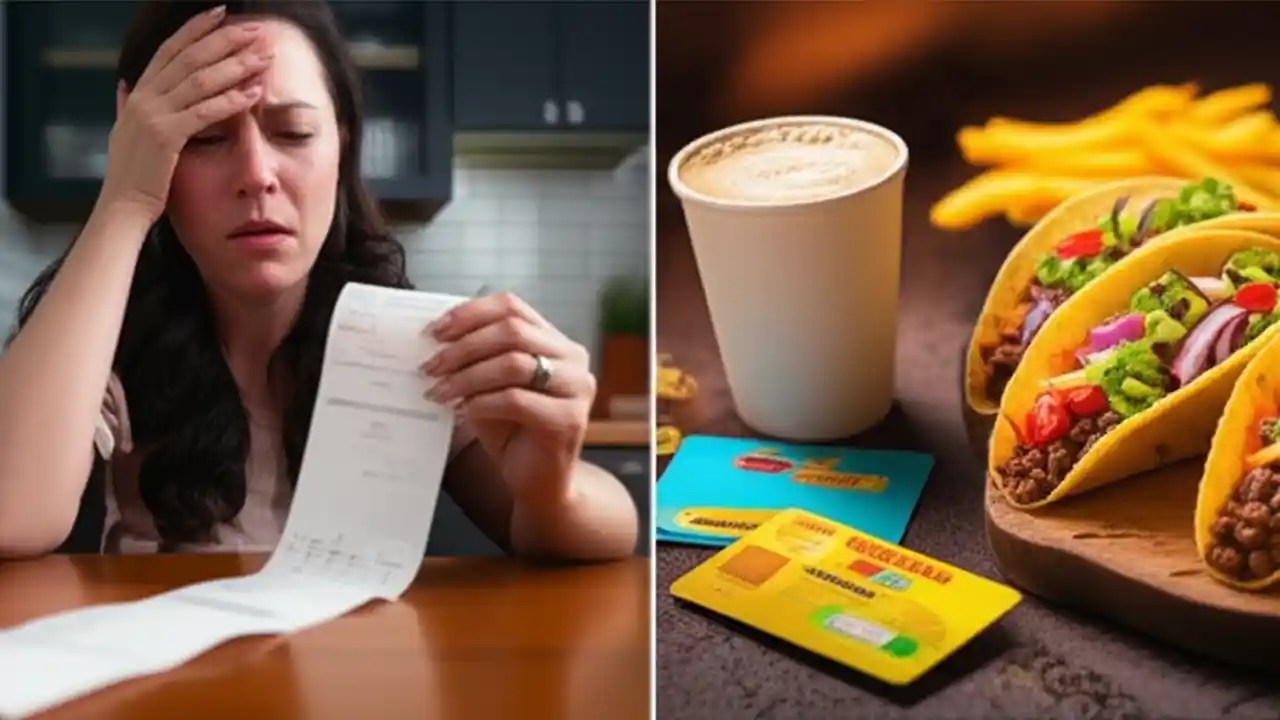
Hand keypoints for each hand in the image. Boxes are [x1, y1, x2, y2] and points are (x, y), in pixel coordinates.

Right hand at [100, 5, 269, 223]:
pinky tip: (255, 92)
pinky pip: (205, 112)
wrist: (123, 208)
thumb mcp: (127, 134)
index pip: (169, 50)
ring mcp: (153, 115)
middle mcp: (143, 97)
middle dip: (224, 40)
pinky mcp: (167, 136)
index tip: (220, 13)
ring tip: (264, 56)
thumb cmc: (133, 177)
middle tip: (255, 30)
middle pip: (189, 57)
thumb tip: (126, 84)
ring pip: (200, 80)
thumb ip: (129, 107)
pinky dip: (232, 99)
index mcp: (138, 94)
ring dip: (236, 65)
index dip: (195, 29)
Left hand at [421, 293, 595, 507]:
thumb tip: (433, 337)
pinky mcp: (568, 419)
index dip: (470, 313)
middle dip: (463, 346)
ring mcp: (575, 388)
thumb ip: (476, 358)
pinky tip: (462, 411)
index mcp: (555, 342)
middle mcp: (573, 358)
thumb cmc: (514, 432)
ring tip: (438, 391)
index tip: (434, 331)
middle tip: (430, 366)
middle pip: (512, 331)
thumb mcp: (490, 386)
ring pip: (513, 363)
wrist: (539, 482)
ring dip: (467, 376)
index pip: (512, 307)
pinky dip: (481, 402)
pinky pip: (515, 399)